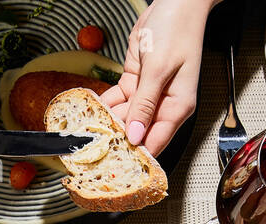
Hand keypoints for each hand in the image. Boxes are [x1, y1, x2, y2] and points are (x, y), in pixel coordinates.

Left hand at [99, 0, 211, 154]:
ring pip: (125, 117)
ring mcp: (149, 94)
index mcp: (177, 106)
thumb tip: (135, 135)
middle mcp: (164, 104)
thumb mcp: (158, 69)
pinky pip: (119, 100)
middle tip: (93, 149)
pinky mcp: (136, 82)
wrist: (175, 3)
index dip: (137, 155)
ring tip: (87, 132)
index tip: (117, 166)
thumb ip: (144, 104)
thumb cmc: (177, 30)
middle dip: (117, 140)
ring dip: (108, 123)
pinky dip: (106, 104)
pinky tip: (91, 111)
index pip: (156, 141)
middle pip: (137, 132)